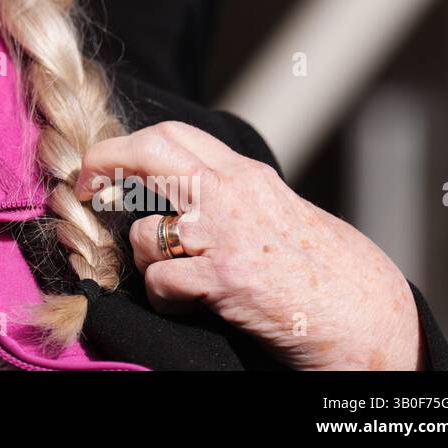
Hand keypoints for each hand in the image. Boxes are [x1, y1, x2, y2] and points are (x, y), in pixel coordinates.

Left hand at [73, 121, 425, 369]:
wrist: (362, 313)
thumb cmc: (315, 267)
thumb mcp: (270, 210)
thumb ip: (224, 193)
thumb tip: (161, 189)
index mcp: (243, 174)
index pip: (172, 134)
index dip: (125, 146)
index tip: (101, 168)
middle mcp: (231, 193)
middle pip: (149, 152)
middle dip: (103, 165)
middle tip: (84, 191)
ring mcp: (226, 234)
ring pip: (143, 231)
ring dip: (144, 262)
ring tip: (173, 281)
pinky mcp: (224, 278)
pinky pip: (160, 281)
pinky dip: (163, 299)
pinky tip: (186, 306)